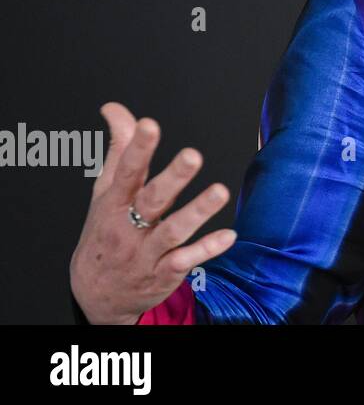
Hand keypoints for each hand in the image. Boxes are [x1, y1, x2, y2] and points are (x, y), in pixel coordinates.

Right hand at [69, 102, 237, 323]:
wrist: (95, 294)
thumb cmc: (105, 232)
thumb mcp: (105, 192)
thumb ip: (118, 149)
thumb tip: (115, 109)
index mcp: (115, 202)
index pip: (126, 172)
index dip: (137, 148)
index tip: (149, 124)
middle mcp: (129, 227)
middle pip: (152, 200)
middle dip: (172, 178)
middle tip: (193, 155)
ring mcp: (146, 252)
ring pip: (173, 231)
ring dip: (198, 212)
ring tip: (221, 191)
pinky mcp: (163, 272)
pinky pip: (185, 260)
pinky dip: (206, 249)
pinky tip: (229, 236)